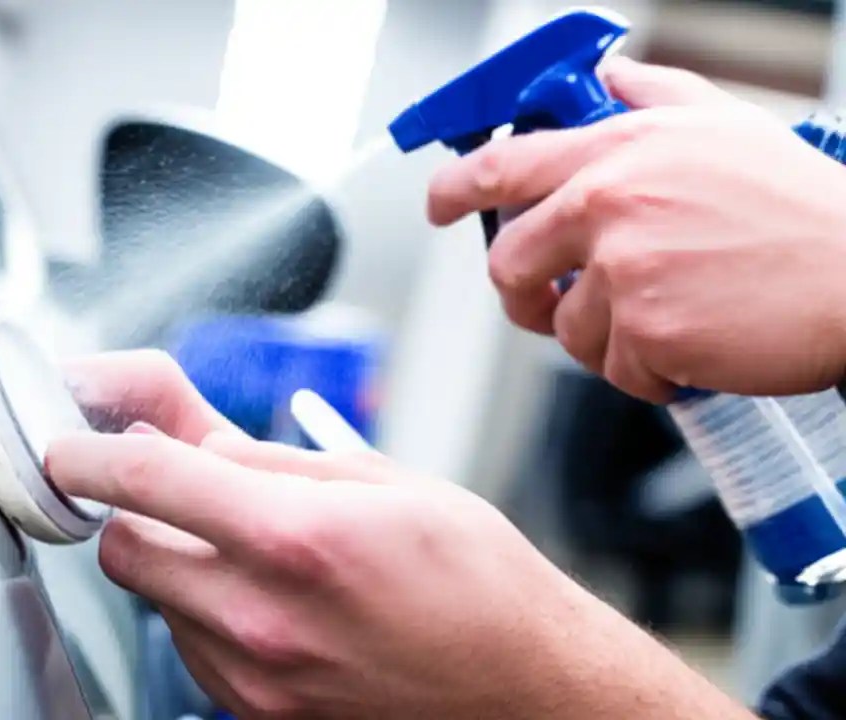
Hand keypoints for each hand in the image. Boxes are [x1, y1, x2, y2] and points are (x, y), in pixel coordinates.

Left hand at [50, 352, 749, 718]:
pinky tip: (269, 601)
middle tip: (178, 489)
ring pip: (156, 601)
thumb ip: (263, 453)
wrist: (525, 689)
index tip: (68, 442)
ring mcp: (256, 680)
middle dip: (134, 510)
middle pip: (125, 549)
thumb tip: (183, 430)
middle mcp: (262, 617)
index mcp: (295, 536)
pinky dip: (205, 613)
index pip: (144, 480)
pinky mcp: (258, 717)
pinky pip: (192, 650)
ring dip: (177, 562)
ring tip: (257, 551)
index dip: (89, 451)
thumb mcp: (380, 480)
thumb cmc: (476, 580)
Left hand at [428, 57, 845, 402]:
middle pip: (508, 264)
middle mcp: (608, 203)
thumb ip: (652, 95)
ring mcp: (624, 269)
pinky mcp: (646, 330)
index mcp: (616, 149)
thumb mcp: (722, 122)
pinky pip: (614, 370)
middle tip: (555, 300)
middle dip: (525, 292)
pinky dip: (649, 371)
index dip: (454, 189)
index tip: (439, 204)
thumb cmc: (799, 204)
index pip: (501, 166)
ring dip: (607, 336)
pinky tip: (694, 346)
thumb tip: (605, 79)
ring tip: (670, 316)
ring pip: (564, 328)